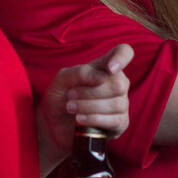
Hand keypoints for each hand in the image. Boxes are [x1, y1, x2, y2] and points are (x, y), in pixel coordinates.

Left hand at [37, 44, 134, 172]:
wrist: (54, 124)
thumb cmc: (60, 97)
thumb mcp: (62, 80)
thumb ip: (80, 72)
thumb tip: (102, 77)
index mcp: (105, 67)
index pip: (124, 53)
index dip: (122, 58)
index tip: (109, 69)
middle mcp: (117, 83)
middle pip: (118, 84)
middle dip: (89, 92)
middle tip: (70, 95)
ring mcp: (121, 104)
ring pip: (116, 104)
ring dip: (88, 106)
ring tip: (70, 108)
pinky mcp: (120, 123)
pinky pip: (115, 120)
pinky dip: (94, 119)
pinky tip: (80, 119)